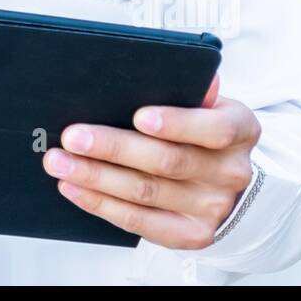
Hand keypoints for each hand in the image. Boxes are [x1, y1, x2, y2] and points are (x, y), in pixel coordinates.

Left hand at [42, 74, 261, 249]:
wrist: (229, 182)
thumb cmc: (205, 132)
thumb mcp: (209, 104)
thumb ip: (190, 88)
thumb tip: (167, 64)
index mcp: (240, 130)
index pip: (212, 128)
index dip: (176, 123)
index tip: (138, 116)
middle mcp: (230, 172)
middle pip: (167, 162)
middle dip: (114, 148)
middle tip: (72, 136)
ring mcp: (212, 208)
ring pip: (145, 192)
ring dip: (96, 177)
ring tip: (60, 162)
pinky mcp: (191, 235)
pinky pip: (140, 222)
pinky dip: (101, 205)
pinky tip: (74, 188)